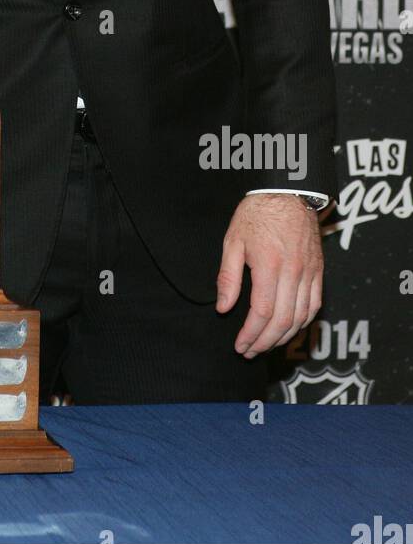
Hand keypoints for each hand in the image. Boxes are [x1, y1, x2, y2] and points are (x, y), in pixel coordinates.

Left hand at [216, 194, 323, 358]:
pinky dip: (303, 322)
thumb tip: (224, 308)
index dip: (250, 334)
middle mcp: (294, 272)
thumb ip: (228, 277)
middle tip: (250, 351)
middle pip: (283, 320)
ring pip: (301, 317)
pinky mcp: (319, 270)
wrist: (287, 191)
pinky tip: (289, 329)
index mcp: (270, 265)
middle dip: (265, 342)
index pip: (262, 312)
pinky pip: (315, 304)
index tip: (239, 345)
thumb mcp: (233, 241)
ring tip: (266, 345)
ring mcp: (310, 272)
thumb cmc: (256, 213)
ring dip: (284, 337)